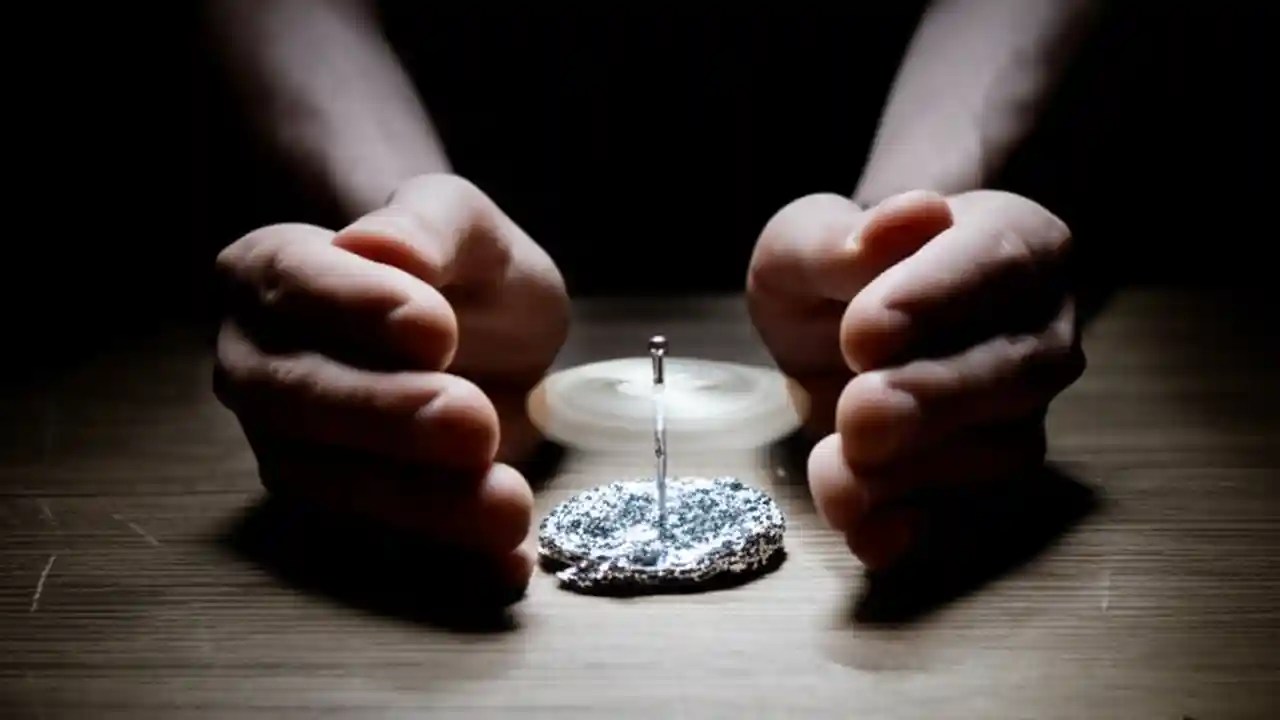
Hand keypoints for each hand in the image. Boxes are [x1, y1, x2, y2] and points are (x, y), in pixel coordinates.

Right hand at [213, 174, 568, 591]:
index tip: (433, 328)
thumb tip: (380, 249)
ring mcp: (292, 447)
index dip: (353, 308)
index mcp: (272, 273)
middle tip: (474, 423)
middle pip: (294, 397)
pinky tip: (508, 566)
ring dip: (418, 503)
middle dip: (385, 417)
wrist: (486, 333)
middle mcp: (260, 365)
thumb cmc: (460, 268)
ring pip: (328, 484)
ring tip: (507, 505)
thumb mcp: (461, 220)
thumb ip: (425, 225)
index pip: (289, 283)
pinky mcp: (344, 513)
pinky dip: (447, 564)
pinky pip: (380, 546)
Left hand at [748, 189, 1083, 569]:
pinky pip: (964, 513)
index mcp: (1015, 243)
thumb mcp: (810, 233)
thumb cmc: (835, 267)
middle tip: (859, 414)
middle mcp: (1037, 330)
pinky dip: (911, 527)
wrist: (834, 322)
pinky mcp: (975, 475)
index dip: (937, 301)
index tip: (863, 333)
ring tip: (836, 468)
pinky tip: (866, 532)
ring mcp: (1018, 410)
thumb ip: (844, 236)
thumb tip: (913, 215)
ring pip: (998, 448)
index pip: (1001, 263)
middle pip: (1016, 369)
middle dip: (933, 399)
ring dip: (913, 469)